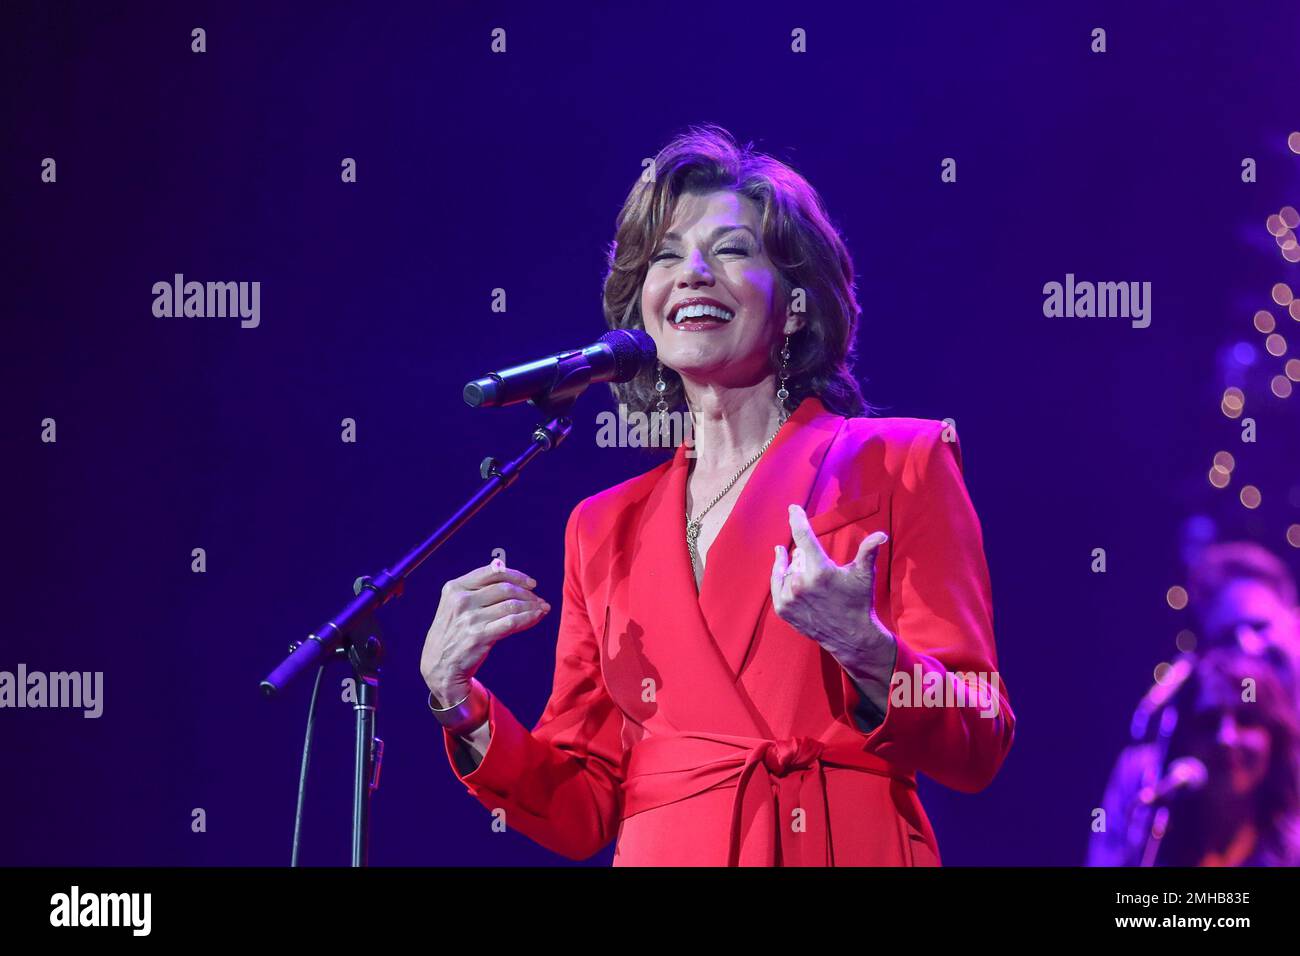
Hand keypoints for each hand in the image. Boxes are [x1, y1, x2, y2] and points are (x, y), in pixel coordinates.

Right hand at [420, 558, 550, 704]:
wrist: (439, 666)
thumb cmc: (452, 633)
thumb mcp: (454, 604)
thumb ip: (476, 587)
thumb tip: (502, 567)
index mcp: (455, 587)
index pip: (492, 573)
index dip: (516, 575)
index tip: (531, 583)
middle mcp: (461, 601)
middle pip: (505, 589)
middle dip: (527, 593)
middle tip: (538, 599)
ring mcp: (470, 619)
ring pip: (511, 605)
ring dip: (532, 606)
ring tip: (542, 608)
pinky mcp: (480, 636)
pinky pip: (512, 622)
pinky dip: (529, 618)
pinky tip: (536, 618)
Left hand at [771, 504, 896, 699]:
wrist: (850, 637)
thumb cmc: (858, 602)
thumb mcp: (864, 575)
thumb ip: (868, 551)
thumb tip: (880, 535)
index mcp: (820, 570)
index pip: (803, 536)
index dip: (797, 519)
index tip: (792, 508)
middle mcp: (801, 583)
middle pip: (796, 555)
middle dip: (805, 555)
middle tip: (819, 566)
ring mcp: (789, 597)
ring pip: (787, 570)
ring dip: (794, 567)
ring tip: (808, 574)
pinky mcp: (783, 609)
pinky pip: (776, 583)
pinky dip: (780, 575)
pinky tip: (783, 568)